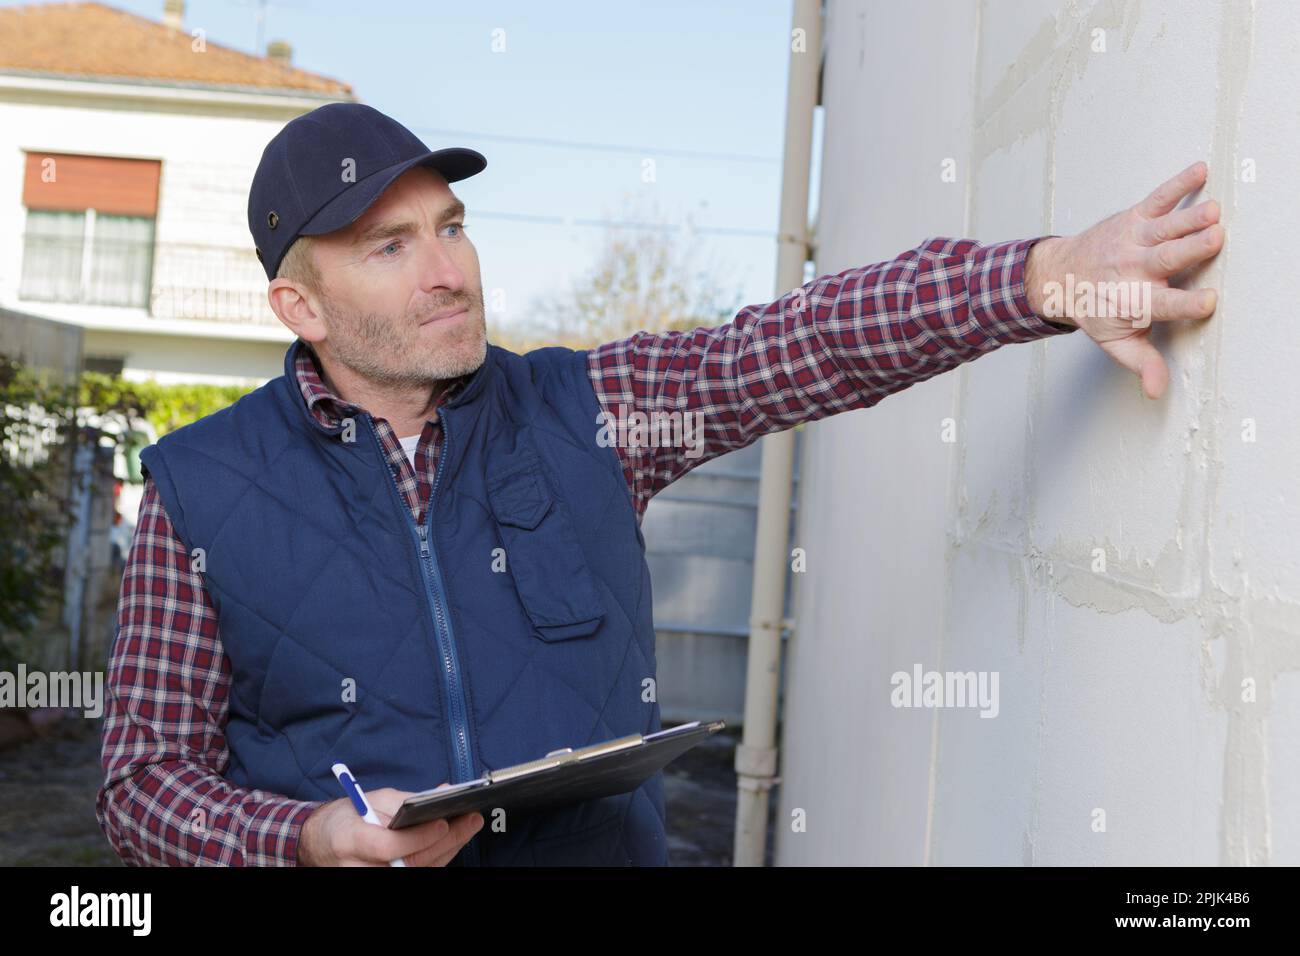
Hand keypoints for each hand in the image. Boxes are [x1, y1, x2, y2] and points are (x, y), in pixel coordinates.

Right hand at [298, 784, 483, 866]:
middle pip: (411, 861)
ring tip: (469, 826)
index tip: (443, 821)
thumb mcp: (370, 800)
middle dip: (446, 840)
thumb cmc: (346, 818)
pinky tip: (453, 840)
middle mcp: (359, 868)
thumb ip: (406, 800)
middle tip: (471, 819)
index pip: (388, 846)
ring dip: (448, 848)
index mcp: (350, 841)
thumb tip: (444, 792)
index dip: (418, 837)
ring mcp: (370, 879)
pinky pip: (417, 873)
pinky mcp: (383, 882)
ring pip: (420, 870)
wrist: (320, 844)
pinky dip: (438, 857)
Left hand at [1024, 161, 1224, 398]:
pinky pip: (1158, 198)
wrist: (1057, 276)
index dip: (1186, 305)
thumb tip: (1156, 390)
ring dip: (1189, 217)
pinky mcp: (1133, 217)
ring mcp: (1134, 240)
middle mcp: (1134, 269)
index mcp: (1134, 301)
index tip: (1208, 302)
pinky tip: (1199, 170)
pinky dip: (1178, 184)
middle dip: (1191, 249)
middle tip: (1216, 240)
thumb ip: (1140, 362)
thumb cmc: (1095, 309)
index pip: (1164, 305)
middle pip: (1167, 259)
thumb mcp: (1113, 340)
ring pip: (1166, 228)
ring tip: (1212, 210)